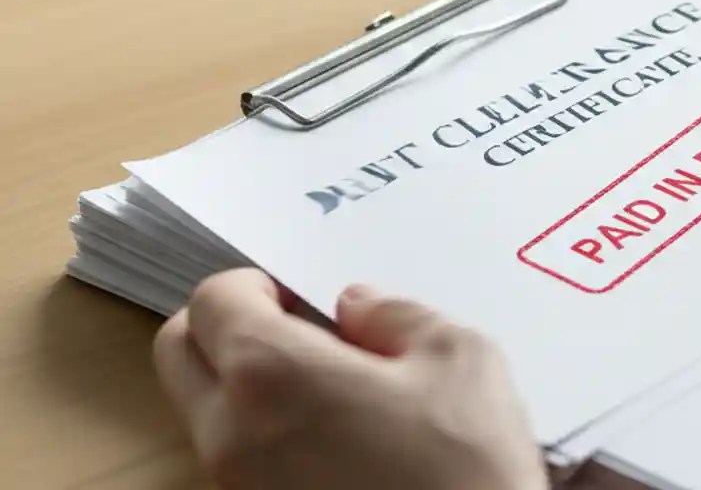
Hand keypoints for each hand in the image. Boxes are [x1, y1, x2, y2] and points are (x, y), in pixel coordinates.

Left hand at [152, 268, 546, 489]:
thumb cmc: (468, 468)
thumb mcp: (459, 357)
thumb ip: (396, 314)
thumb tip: (357, 309)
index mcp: (271, 375)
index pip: (211, 300)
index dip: (256, 283)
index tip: (300, 294)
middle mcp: (231, 435)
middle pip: (179, 354)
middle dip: (227, 326)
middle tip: (297, 329)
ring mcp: (238, 488)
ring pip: (205, 411)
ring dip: (248, 384)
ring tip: (336, 391)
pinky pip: (238, 459)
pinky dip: (268, 433)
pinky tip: (342, 440)